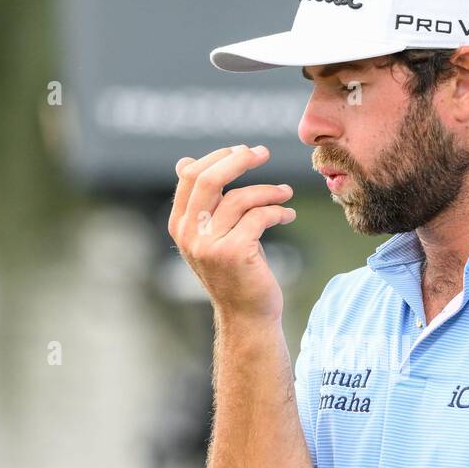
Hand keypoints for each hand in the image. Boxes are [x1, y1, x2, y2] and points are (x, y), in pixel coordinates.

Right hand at [168, 145, 295, 322]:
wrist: (246, 315)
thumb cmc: (234, 272)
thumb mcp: (210, 235)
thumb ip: (201, 202)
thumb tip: (184, 161)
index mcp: (179, 225)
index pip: (191, 175)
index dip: (218, 157)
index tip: (244, 152)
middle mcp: (189, 234)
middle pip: (210, 179)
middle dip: (240, 160)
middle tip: (263, 153)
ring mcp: (209, 245)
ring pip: (240, 198)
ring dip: (269, 191)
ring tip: (286, 193)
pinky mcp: (234, 252)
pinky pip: (260, 216)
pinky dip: (278, 211)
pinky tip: (288, 214)